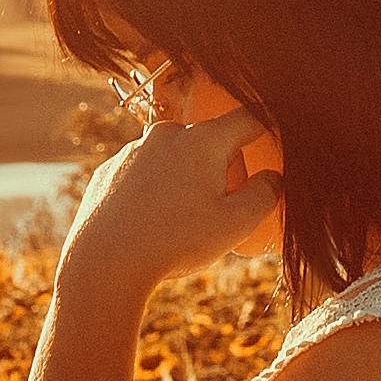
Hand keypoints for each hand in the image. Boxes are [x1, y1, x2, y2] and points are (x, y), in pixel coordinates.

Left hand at [61, 97, 281, 295]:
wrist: (104, 262)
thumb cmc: (175, 242)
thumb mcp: (237, 224)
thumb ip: (266, 194)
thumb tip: (273, 176)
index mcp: (203, 140)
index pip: (249, 117)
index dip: (269, 126)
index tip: (276, 140)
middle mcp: (166, 134)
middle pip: (210, 139)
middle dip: (224, 165)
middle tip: (221, 207)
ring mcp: (133, 149)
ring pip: (175, 155)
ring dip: (187, 177)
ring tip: (181, 220)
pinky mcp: (110, 169)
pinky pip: (144, 172)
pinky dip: (155, 189)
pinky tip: (151, 222)